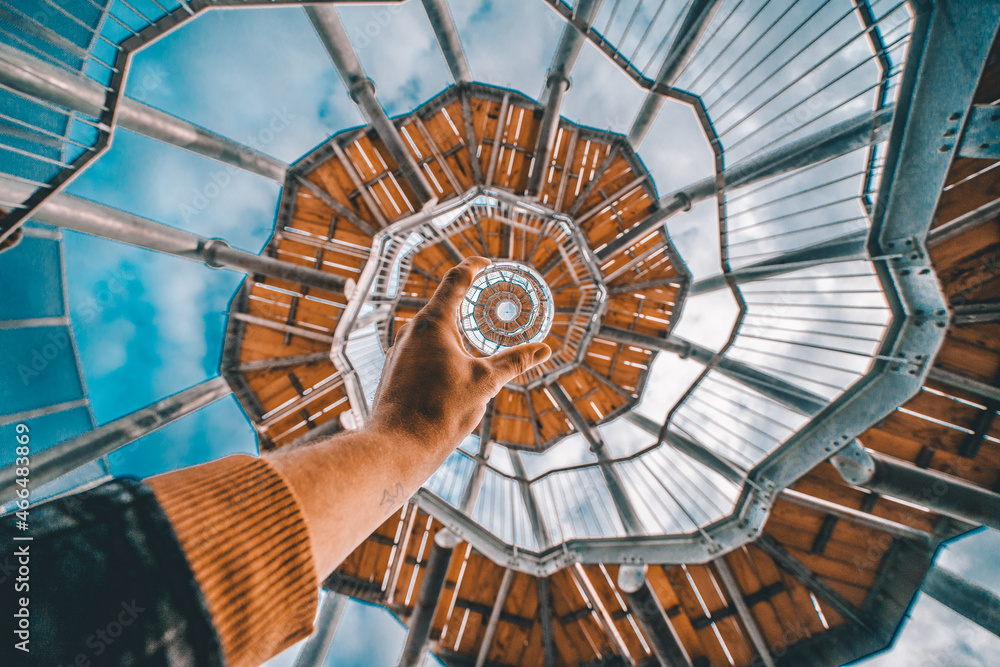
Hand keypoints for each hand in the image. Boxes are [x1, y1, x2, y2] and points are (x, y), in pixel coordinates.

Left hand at [369, 256, 550, 451]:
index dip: (473, 267)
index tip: (487, 263)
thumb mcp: (485, 383)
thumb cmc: (440, 411)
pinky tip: (452, 370)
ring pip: (430, 332)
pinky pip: (421, 350)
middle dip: (465, 303)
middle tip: (486, 303)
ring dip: (454, 330)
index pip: (455, 280)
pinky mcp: (395, 371)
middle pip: (442, 305)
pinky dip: (441, 350)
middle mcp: (411, 332)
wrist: (398, 446)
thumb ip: (514, 362)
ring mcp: (399, 351)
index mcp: (432, 324)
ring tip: (473, 339)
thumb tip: (543, 350)